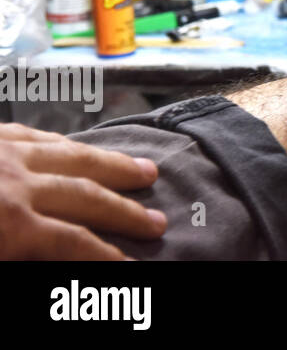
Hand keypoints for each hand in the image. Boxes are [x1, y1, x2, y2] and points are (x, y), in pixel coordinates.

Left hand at [0, 123, 165, 259]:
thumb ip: (20, 255)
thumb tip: (63, 256)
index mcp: (9, 222)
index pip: (73, 242)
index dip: (105, 256)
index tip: (132, 265)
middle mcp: (16, 182)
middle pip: (86, 196)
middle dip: (126, 212)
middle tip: (157, 223)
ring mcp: (5, 152)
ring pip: (73, 155)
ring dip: (114, 166)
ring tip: (144, 171)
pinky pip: (38, 135)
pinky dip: (68, 144)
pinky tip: (79, 147)